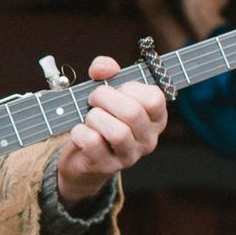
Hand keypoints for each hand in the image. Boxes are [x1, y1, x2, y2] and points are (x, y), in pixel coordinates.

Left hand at [55, 55, 168, 206]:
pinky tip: (80, 131)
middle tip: (93, 99)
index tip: (117, 89)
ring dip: (95, 117)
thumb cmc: (101, 118)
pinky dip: (80, 131)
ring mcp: (128, 156)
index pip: (154, 99)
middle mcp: (148, 140)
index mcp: (155, 119)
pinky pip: (93, 143)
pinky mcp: (106, 166)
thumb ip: (106, 70)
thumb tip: (102, 68)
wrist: (83, 157)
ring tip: (89, 117)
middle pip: (132, 113)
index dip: (130, 88)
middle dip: (105, 98)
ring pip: (117, 133)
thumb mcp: (108, 91)